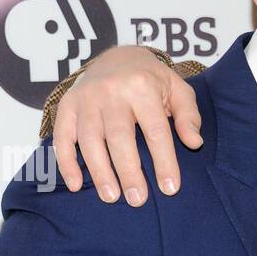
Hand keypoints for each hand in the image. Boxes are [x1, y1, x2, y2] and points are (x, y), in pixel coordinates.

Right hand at [53, 46, 202, 204]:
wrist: (118, 55)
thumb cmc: (152, 80)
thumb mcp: (178, 90)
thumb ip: (188, 116)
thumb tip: (194, 143)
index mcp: (142, 86)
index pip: (155, 130)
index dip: (163, 162)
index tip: (170, 189)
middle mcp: (111, 91)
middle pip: (119, 137)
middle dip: (128, 171)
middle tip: (138, 200)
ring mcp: (86, 98)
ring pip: (89, 139)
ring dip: (99, 171)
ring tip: (111, 197)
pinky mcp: (67, 105)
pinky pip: (62, 135)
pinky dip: (66, 162)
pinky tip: (75, 185)